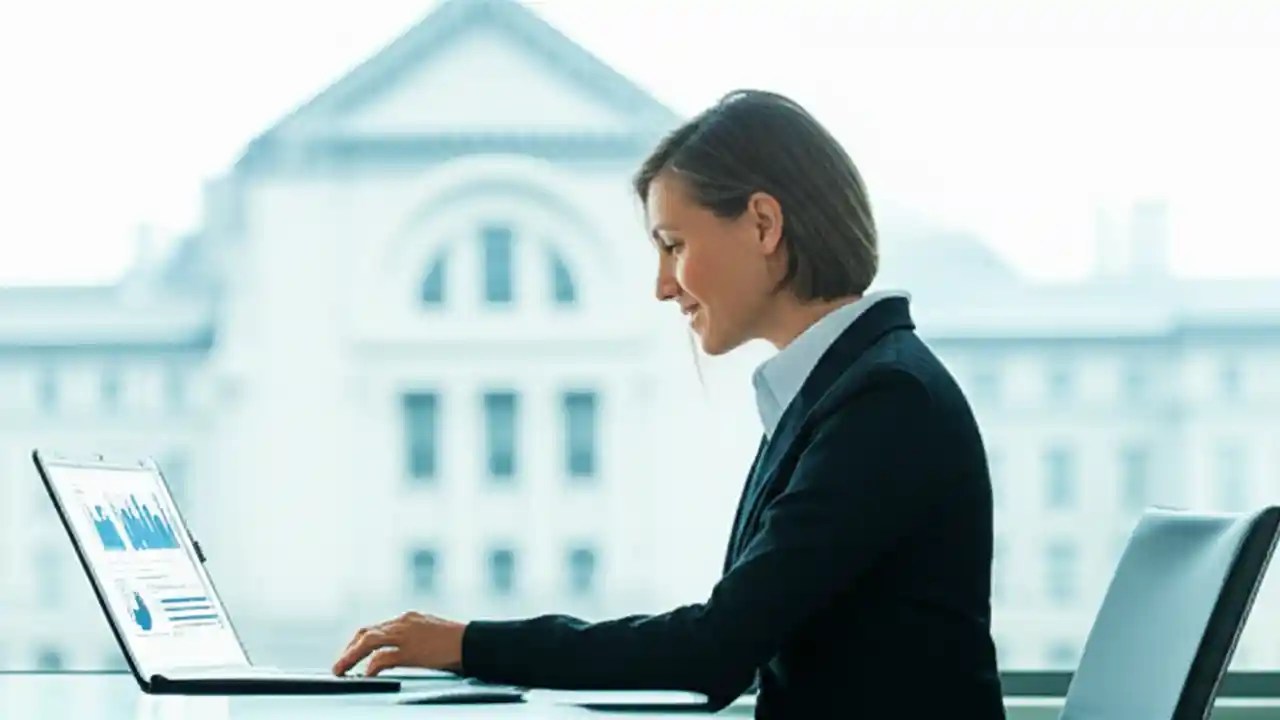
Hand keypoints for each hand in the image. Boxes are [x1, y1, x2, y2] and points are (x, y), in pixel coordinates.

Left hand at [331, 611, 467, 676]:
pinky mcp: (410, 651)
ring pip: (368, 641)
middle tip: (340, 665)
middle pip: (366, 632)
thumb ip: (412, 637)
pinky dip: (370, 666)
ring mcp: (406, 635)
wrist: (473, 642)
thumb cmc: (456, 642)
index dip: (359, 642)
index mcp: (408, 618)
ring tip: (340, 670)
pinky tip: (365, 675)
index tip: (351, 654)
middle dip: (349, 649)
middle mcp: (403, 623)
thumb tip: (395, 653)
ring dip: (350, 656)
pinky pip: (382, 658)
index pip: (376, 628)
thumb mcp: (430, 633)